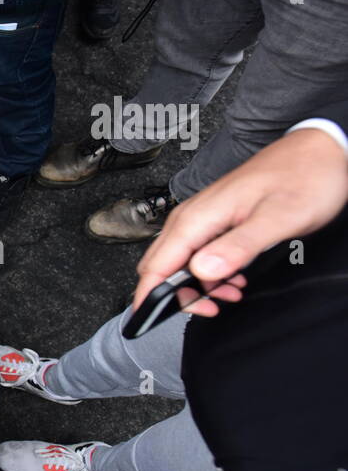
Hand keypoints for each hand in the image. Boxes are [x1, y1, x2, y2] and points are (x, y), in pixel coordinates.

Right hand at [135, 126, 347, 316]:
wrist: (321, 150)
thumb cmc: (305, 177)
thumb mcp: (278, 218)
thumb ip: (238, 246)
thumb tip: (202, 271)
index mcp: (199, 217)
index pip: (156, 266)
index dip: (150, 297)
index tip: (150, 319)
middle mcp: (193, 216)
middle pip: (160, 266)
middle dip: (176, 295)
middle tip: (210, 308)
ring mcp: (202, 217)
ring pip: (178, 262)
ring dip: (197, 286)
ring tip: (230, 293)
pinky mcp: (215, 219)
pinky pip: (196, 253)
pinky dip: (208, 274)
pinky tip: (233, 278)